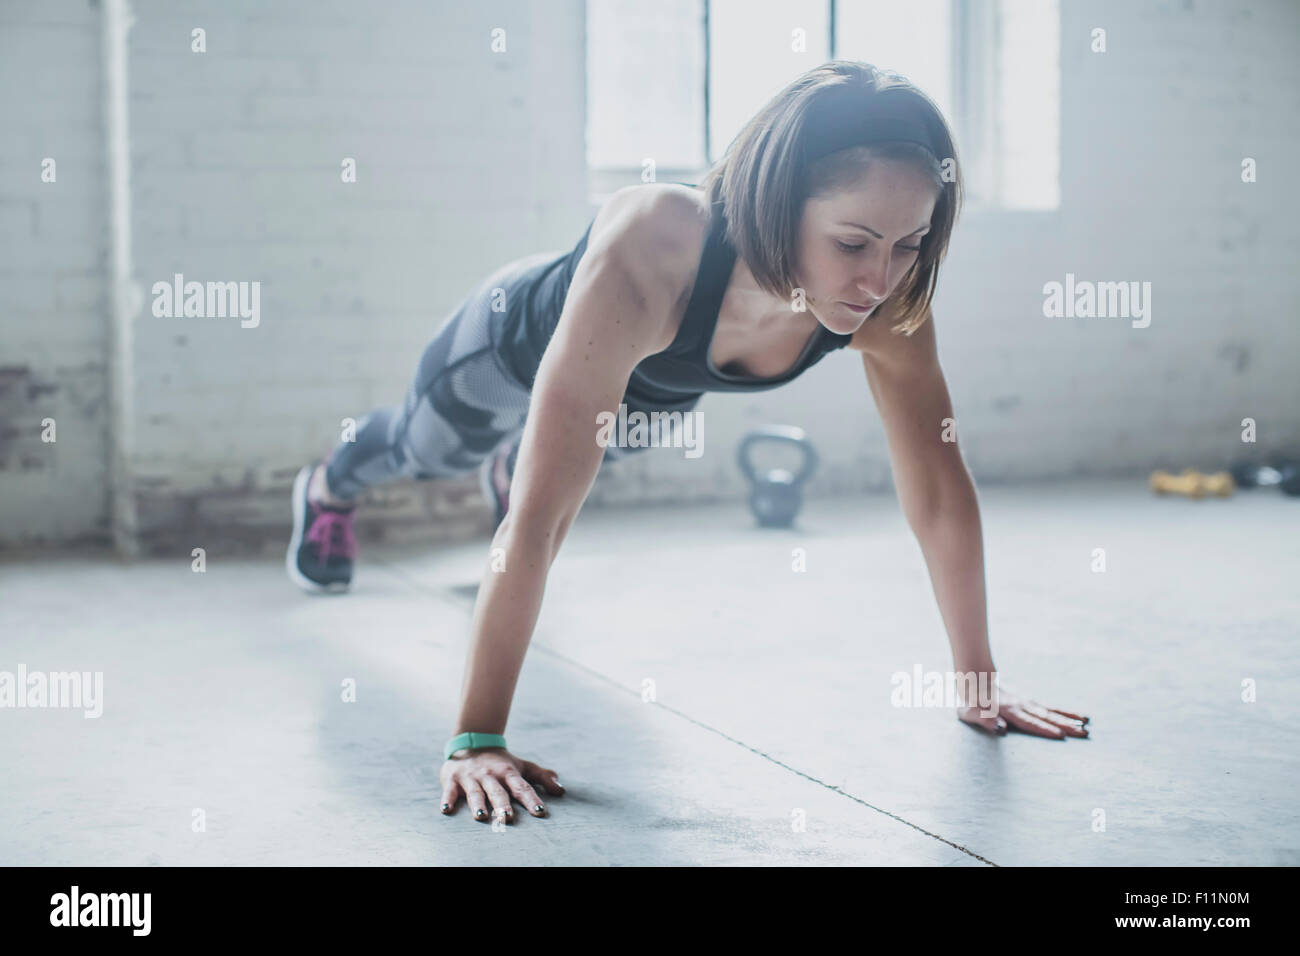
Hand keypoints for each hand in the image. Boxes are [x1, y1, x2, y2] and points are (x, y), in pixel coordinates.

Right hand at [439, 748, 564, 822]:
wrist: (472, 743)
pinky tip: (446, 810)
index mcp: (508, 773)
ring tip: (481, 817)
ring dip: (477, 804)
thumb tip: (561, 790)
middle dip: (503, 805)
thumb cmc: (501, 762)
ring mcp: (471, 777)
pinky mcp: (453, 779)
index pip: (522, 787)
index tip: (540, 812)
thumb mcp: (522, 766)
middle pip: (498, 791)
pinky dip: (448, 799)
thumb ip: (541, 777)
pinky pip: (450, 791)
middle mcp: (490, 775)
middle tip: (508, 818)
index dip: (531, 799)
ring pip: (476, 792)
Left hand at [958, 687, 1088, 738]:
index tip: (1060, 735)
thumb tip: (1001, 730)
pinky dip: (1064, 712)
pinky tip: (1078, 716)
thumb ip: (983, 720)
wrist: (973, 675)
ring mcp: (1026, 702)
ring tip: (1087, 725)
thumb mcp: (967, 711)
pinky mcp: (1029, 701)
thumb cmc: (968, 699)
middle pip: (1045, 717)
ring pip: (1051, 711)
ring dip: (1069, 719)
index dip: (1043, 729)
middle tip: (1084, 734)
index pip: (1028, 722)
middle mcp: (1020, 705)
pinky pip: (1049, 707)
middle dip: (1065, 726)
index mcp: (1006, 710)